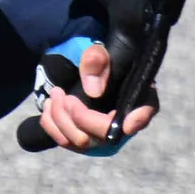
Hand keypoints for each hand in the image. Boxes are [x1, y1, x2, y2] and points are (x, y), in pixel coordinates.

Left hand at [33, 39, 157, 151]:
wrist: (85, 70)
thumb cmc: (99, 60)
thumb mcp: (98, 50)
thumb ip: (96, 60)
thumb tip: (94, 90)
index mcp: (139, 98)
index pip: (145, 112)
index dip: (138, 120)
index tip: (127, 125)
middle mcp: (124, 124)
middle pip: (103, 135)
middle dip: (78, 116)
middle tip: (62, 93)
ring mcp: (104, 137)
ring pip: (81, 142)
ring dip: (61, 118)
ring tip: (54, 94)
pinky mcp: (85, 140)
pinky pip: (66, 142)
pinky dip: (52, 125)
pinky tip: (49, 106)